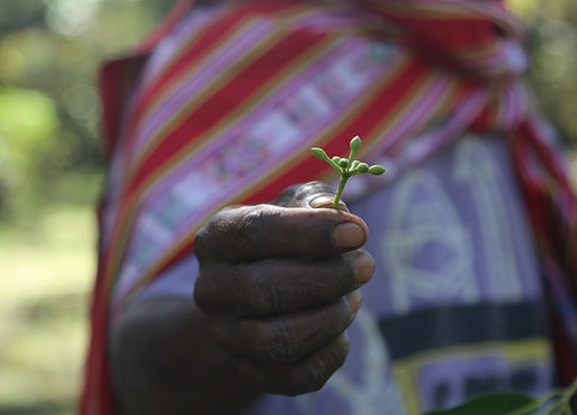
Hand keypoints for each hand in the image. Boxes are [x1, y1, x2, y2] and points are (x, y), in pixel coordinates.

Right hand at [193, 182, 374, 395]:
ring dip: (330, 317)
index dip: (310, 232)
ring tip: (353, 297)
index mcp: (216, 238)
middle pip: (264, 290)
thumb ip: (315, 199)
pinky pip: (295, 376)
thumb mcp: (293, 206)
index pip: (256, 232)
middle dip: (327, 278)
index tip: (357, 232)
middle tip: (366, 265)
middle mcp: (211, 289)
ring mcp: (227, 336)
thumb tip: (336, 210)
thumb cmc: (282, 238)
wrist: (252, 293)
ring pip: (278, 341)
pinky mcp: (251, 370)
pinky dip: (331, 352)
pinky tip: (342, 329)